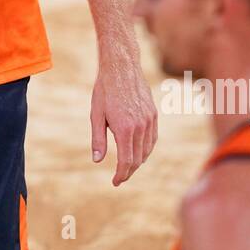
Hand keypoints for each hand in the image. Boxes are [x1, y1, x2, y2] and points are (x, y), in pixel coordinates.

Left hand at [91, 56, 157, 185]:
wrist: (122, 67)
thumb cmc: (105, 90)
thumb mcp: (96, 115)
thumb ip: (98, 139)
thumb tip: (97, 160)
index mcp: (125, 129)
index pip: (126, 161)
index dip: (121, 175)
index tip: (115, 182)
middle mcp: (140, 127)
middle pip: (138, 159)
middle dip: (128, 171)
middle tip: (120, 177)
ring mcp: (149, 121)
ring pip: (147, 150)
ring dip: (138, 161)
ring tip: (127, 166)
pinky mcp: (153, 114)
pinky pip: (152, 138)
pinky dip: (146, 149)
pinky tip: (138, 151)